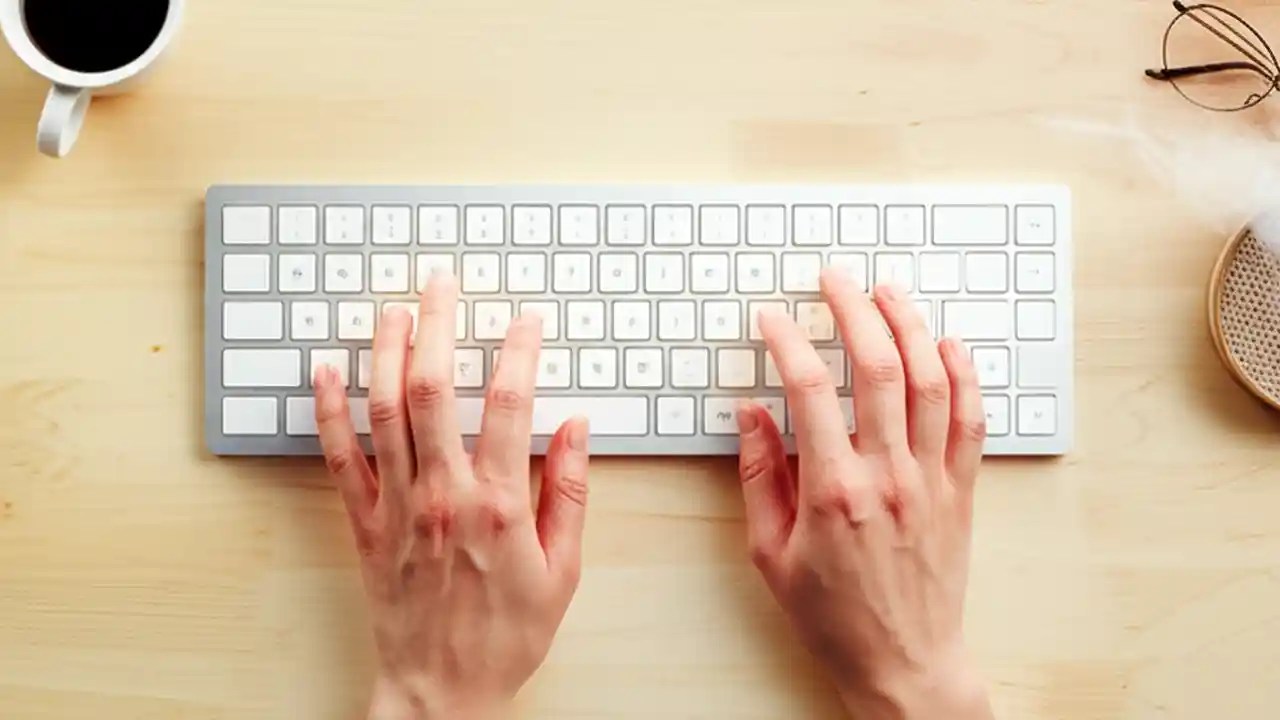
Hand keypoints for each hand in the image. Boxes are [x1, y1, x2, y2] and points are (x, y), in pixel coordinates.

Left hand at [313, 273, 589, 719]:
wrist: (442, 690)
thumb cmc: (506, 636)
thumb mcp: (563, 570)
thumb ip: (570, 493)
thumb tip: (575, 428)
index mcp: (499, 504)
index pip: (512, 405)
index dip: (519, 351)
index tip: (526, 321)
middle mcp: (443, 495)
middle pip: (437, 390)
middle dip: (440, 327)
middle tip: (442, 284)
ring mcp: (398, 506)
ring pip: (386, 410)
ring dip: (387, 352)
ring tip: (394, 310)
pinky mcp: (364, 523)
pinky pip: (340, 457)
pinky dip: (329, 411)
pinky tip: (326, 372)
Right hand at [737, 269, 992, 719]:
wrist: (904, 662)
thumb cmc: (833, 615)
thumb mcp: (770, 553)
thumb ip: (759, 476)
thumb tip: (752, 413)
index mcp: (834, 491)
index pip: (809, 390)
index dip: (787, 341)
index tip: (772, 318)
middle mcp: (889, 476)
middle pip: (877, 368)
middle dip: (854, 310)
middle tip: (835, 279)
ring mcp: (932, 480)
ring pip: (930, 381)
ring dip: (910, 326)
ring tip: (889, 291)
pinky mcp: (962, 490)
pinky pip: (972, 419)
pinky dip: (964, 375)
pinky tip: (949, 345)